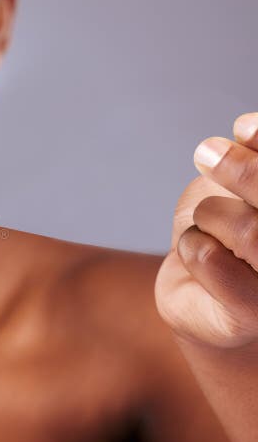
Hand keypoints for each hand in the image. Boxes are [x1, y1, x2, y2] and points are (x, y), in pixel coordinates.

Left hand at [156, 112, 257, 348]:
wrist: (201, 294)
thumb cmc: (227, 229)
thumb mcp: (242, 183)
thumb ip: (256, 154)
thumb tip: (248, 126)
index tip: (243, 128)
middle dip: (243, 171)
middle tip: (206, 152)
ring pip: (252, 232)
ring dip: (212, 214)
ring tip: (205, 220)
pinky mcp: (252, 315)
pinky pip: (210, 259)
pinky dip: (191, 244)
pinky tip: (196, 252)